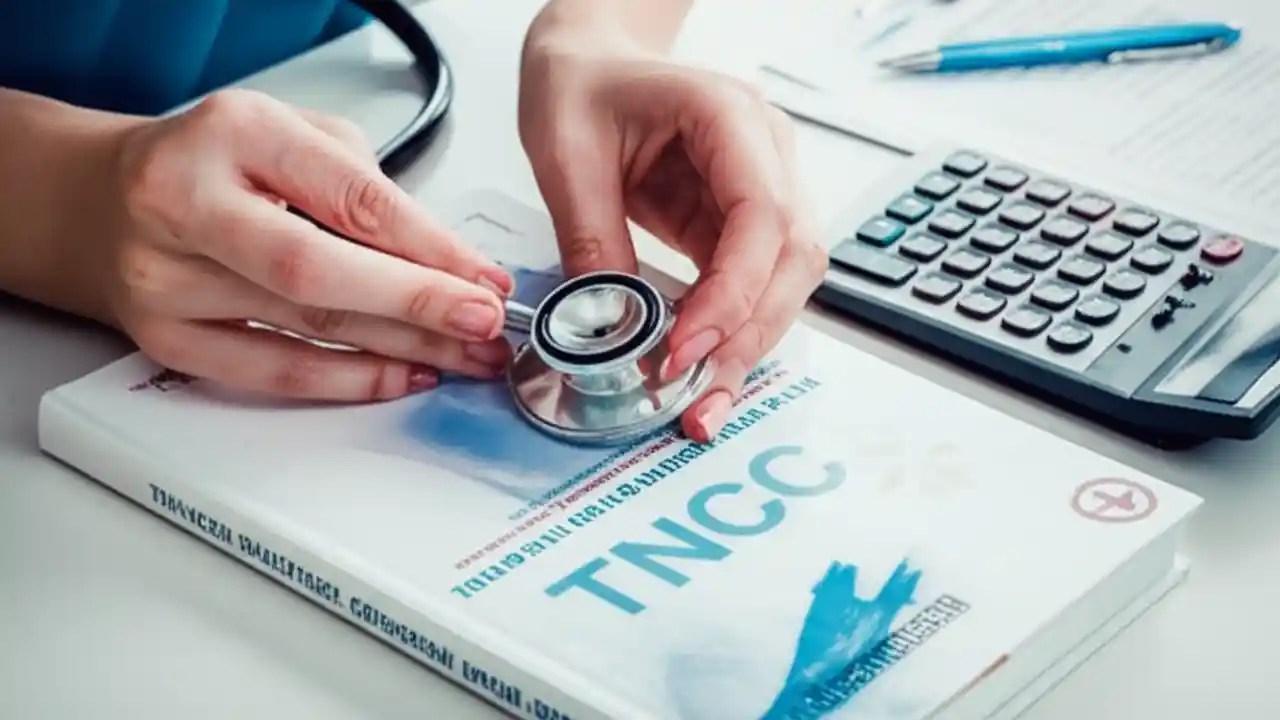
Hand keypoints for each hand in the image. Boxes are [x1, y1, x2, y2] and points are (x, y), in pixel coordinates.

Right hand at [96, 89, 513, 400]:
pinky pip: (274, 373)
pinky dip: (350, 379)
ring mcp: (167, 278)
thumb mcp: (294, 137)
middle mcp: (186, 201)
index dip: (432, 249)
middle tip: (484, 326)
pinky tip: (403, 375)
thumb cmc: (216, 165)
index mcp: (233, 133)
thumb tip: (448, 265)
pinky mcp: (165, 338)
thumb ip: (365, 190)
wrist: (106, 200)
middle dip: (418, 305)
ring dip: (403, 348)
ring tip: (464, 356)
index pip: (352, 199)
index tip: (486, 280)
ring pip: (306, 327)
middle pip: (320, 271)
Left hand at [518, 28, 827, 441]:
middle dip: (749, 337)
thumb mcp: (565, 153)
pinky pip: (753, 287)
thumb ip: (591, 240)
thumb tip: (614, 328)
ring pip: (786, 282)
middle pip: (794, 259)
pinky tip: (699, 370)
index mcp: (729, 115)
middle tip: (698, 398)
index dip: (732, 293)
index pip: (762, 217)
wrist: (589, 64)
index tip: (682, 349)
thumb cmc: (582, 85)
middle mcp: (765, 154)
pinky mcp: (739, 225)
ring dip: (748, 346)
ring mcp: (762, 189)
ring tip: (701, 402)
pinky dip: (731, 334)